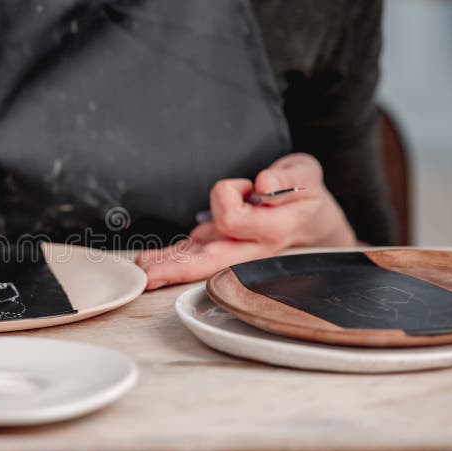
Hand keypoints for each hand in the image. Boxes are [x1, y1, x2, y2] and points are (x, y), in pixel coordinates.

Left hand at [136, 153, 356, 288]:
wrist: (308, 214)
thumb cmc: (302, 191)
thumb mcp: (305, 175)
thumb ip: (289, 178)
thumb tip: (264, 183)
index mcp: (272, 228)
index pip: (235, 219)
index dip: (230, 197)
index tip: (248, 185)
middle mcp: (249, 247)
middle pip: (210, 260)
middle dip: (180, 268)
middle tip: (150, 274)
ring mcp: (231, 250)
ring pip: (197, 263)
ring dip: (168, 267)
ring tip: (143, 269)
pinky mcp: (217, 247)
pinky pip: (191, 257)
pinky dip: (170, 259)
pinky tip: (150, 263)